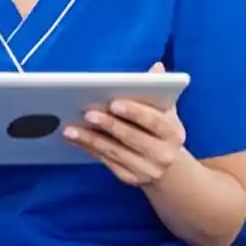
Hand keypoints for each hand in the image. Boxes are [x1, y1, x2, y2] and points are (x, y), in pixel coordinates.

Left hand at [65, 63, 187, 186]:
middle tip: (87, 113)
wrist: (169, 169)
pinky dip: (90, 149)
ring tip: (71, 128)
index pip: (154, 122)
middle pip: (132, 138)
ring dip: (91, 139)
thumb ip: (158, 90)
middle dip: (109, 125)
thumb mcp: (166, 112)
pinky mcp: (131, 179)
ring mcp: (148, 170)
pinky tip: (75, 139)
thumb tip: (156, 67)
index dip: (134, 112)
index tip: (114, 103)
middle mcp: (164, 154)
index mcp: (174, 133)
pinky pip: (107, 162)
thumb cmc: (161, 131)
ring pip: (115, 152)